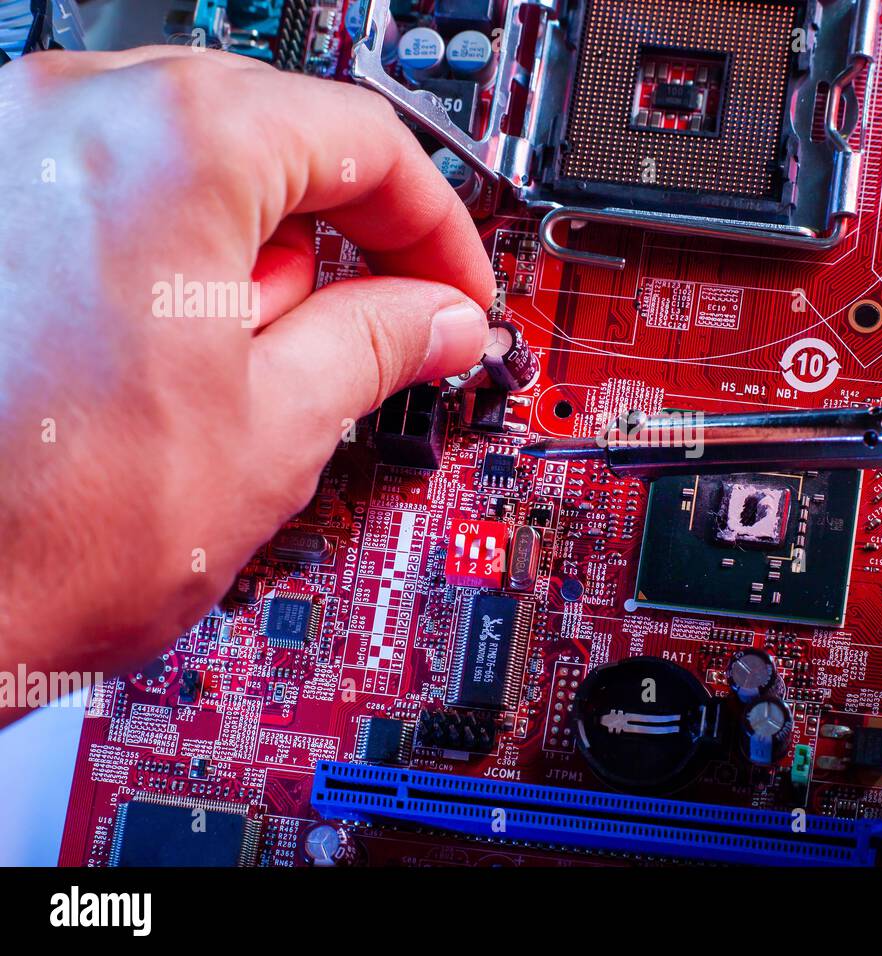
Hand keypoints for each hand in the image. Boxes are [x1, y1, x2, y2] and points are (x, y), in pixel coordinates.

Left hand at [0, 47, 493, 712]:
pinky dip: (160, 256)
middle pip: (273, 135)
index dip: (437, 228)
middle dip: (339, 241)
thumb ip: (380, 343)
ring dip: (242, 255)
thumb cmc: (46, 534)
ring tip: (226, 372)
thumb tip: (442, 319)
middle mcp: (65, 115)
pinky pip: (101, 191)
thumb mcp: (274, 429)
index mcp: (172, 150)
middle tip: (373, 332)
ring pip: (185, 163)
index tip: (454, 290)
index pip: (364, 140)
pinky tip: (151, 359)